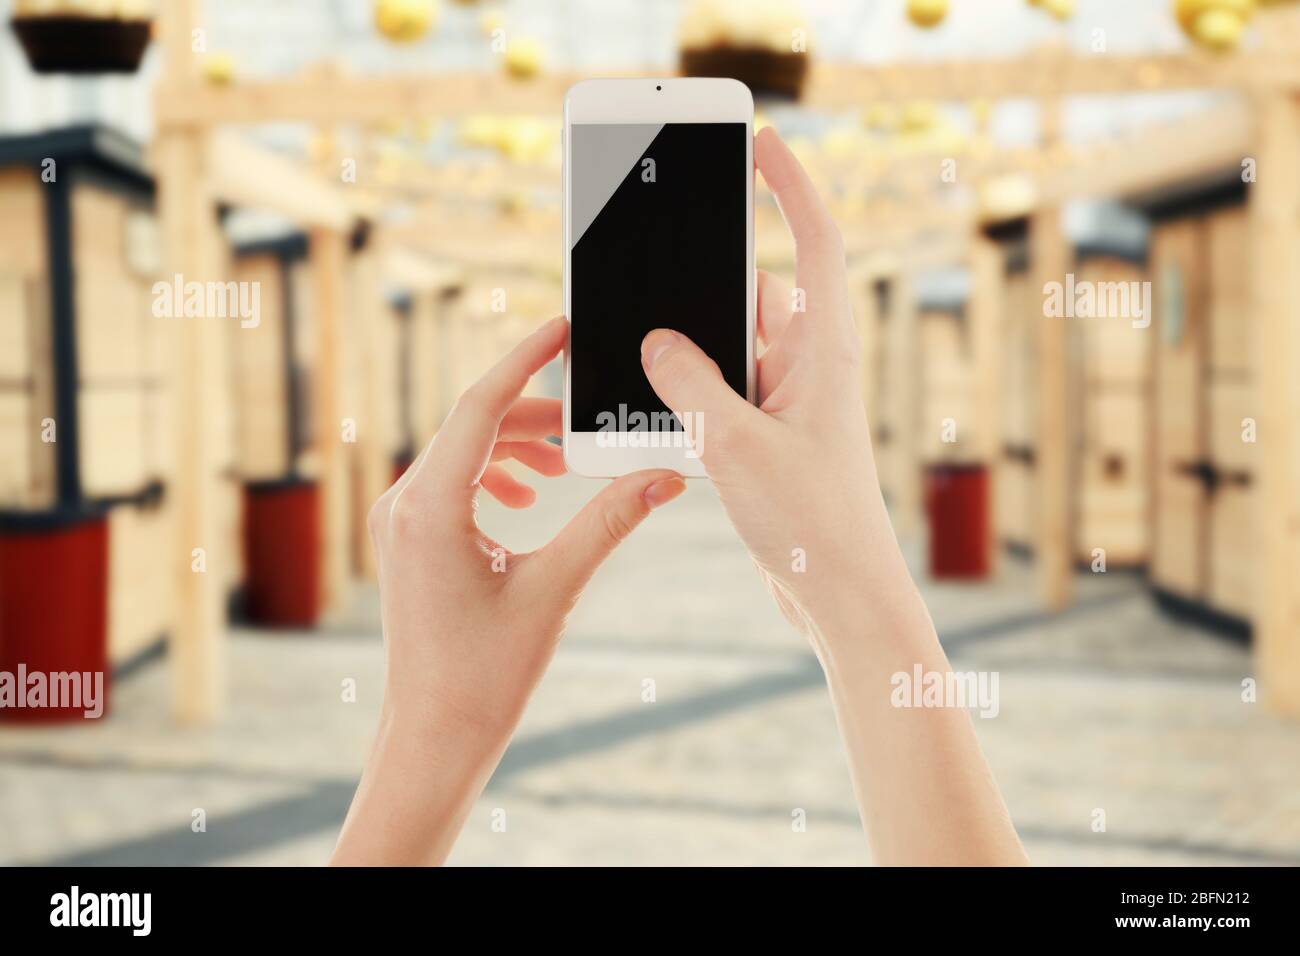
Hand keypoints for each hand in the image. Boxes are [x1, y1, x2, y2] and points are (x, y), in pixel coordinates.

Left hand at [332, 316, 683, 864]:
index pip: (479, 406)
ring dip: (514, 447)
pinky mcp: (405, 537)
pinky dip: (492, 474)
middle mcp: (403, 504)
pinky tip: (527, 497)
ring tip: (563, 466)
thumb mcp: (556, 588)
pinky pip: (448, 479)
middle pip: (471, 424)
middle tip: (585, 420)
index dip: (525, 360)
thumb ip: (609, 522)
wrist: (435, 732)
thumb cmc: (486, 673)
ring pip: (460, 451)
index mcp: (431, 508)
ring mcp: (398, 521)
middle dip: (532, 415)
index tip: (560, 327)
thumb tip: (663, 477)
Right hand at [640, 127, 910, 651]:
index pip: (814, 243)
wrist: (841, 595)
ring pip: (734, 345)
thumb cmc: (813, 524)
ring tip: (647, 349)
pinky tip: (654, 405)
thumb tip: (657, 340)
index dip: (790, 186)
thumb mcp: (736, 447)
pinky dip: (691, 388)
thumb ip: (690, 385)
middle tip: (663, 258)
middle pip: (759, 293)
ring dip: (694, 346)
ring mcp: (791, 401)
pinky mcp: (770, 435)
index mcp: (822, 352)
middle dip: (712, 278)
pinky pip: (724, 388)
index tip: (762, 143)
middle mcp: (811, 367)